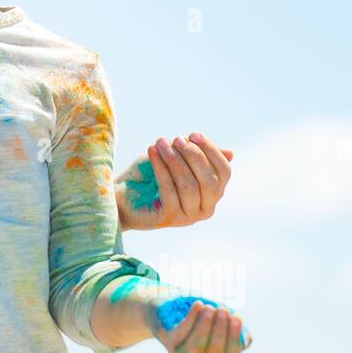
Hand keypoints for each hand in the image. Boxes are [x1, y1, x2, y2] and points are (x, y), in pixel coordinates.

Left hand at [116, 132, 233, 228]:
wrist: (120, 195)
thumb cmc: (150, 175)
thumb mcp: (176, 160)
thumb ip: (199, 156)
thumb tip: (231, 153)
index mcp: (213, 194)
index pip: (224, 172)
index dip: (211, 151)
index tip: (192, 134)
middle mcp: (206, 209)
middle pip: (210, 180)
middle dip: (194, 155)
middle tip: (175, 139)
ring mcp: (188, 217)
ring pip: (189, 185)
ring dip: (174, 160)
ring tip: (160, 142)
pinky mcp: (169, 218)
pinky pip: (169, 189)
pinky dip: (161, 168)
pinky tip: (152, 151)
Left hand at [149, 295, 251, 352]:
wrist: (167, 310)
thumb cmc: (200, 318)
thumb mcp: (220, 325)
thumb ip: (235, 333)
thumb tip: (245, 340)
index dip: (234, 338)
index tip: (237, 317)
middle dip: (220, 331)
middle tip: (223, 310)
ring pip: (195, 346)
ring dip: (204, 326)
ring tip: (210, 307)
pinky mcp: (168, 342)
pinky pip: (180, 333)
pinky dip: (190, 319)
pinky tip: (198, 305)